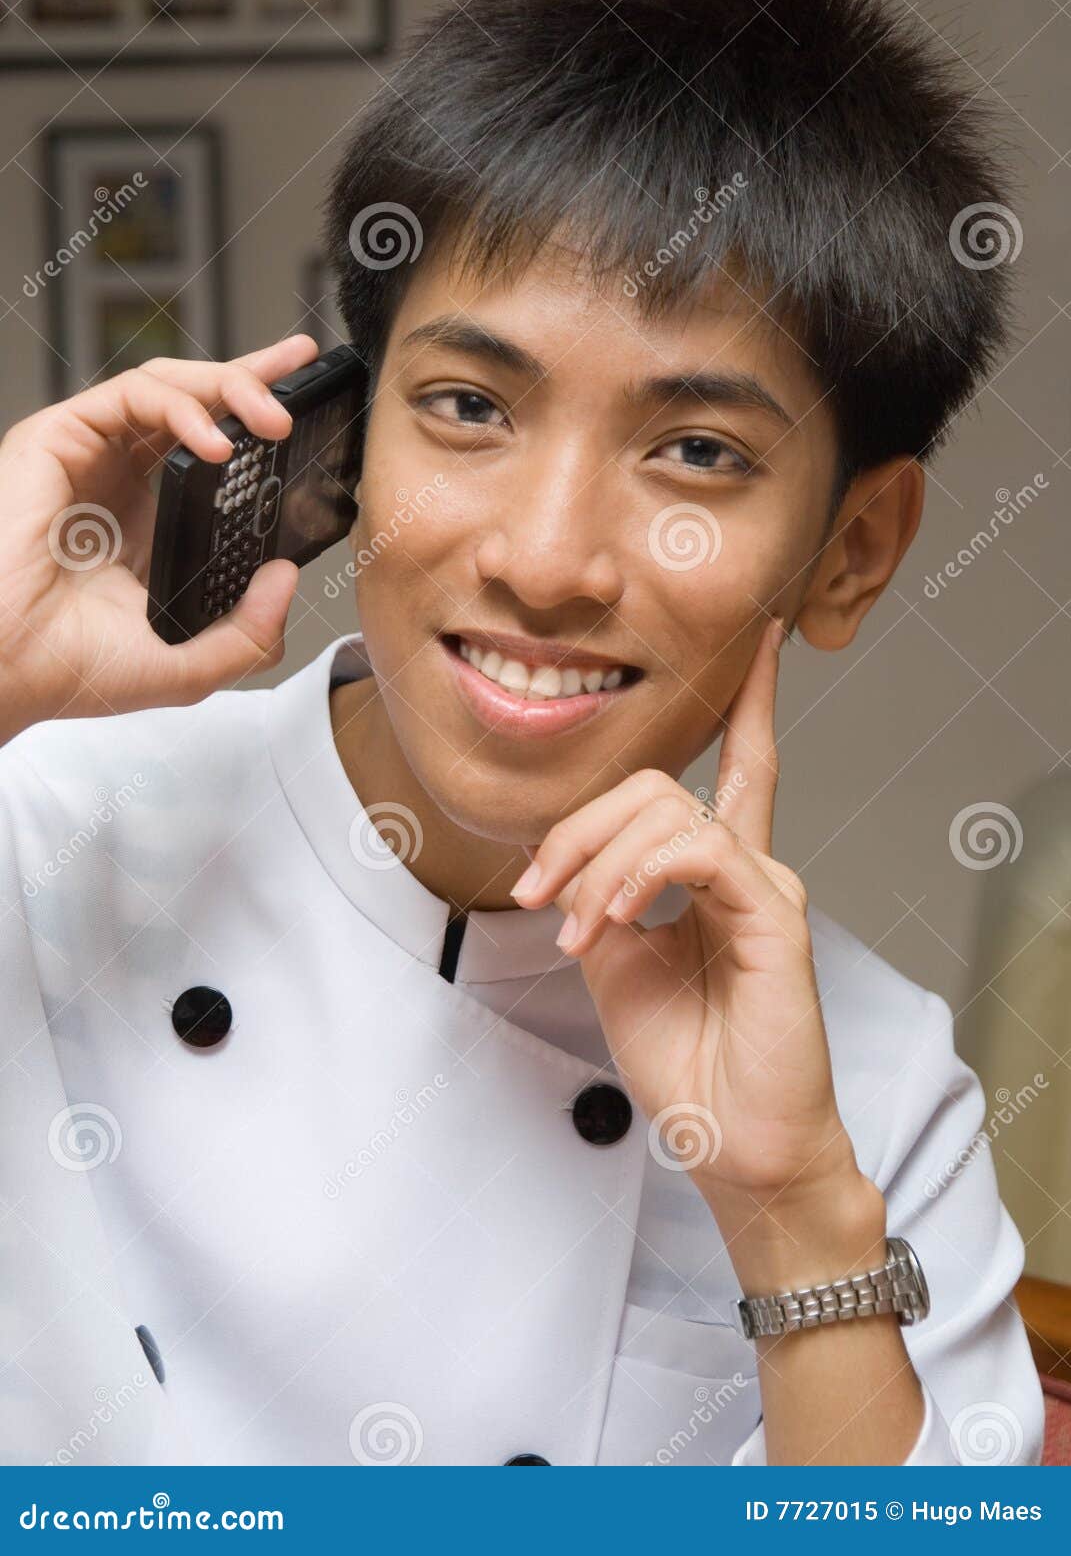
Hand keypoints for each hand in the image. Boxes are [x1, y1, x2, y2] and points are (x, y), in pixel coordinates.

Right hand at [0, 334, 318, 739]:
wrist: (9, 668)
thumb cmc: (73, 670)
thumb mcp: (189, 664)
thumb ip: (249, 632)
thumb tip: (285, 575)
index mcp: (150, 521)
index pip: (211, 448)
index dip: (255, 418)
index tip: (308, 401)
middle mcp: (120, 479)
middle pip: (195, 400)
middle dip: (253, 377)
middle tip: (301, 377)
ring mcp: (89, 453)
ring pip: (168, 384)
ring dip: (229, 388)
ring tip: (272, 421)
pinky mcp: (59, 436)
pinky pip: (131, 394)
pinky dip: (183, 408)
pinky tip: (217, 444)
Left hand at [511, 616, 879, 1264]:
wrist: (729, 1140)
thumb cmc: (684, 1056)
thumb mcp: (617, 961)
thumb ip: (601, 894)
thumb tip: (567, 858)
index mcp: (717, 870)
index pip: (737, 764)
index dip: (749, 701)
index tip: (762, 639)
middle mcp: (749, 863)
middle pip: (653, 784)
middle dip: (575, 827)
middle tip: (538, 894)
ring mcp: (764, 884)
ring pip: (663, 809)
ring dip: (594, 864)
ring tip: (576, 931)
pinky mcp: (774, 914)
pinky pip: (696, 850)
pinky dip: (635, 877)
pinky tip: (613, 923)